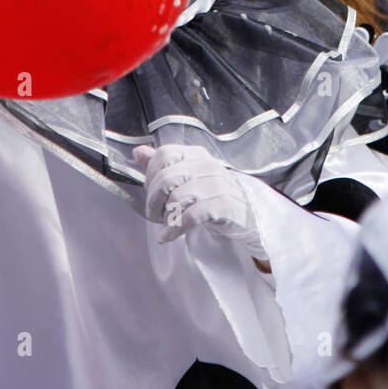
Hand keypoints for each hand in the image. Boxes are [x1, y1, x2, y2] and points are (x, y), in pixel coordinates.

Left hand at [134, 144, 267, 258]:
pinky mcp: (224, 205)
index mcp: (197, 155)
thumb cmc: (213, 195)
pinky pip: (191, 216)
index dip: (150, 175)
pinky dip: (175, 228)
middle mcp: (207, 165)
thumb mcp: (189, 176)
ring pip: (177, 198)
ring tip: (165, 225)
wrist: (248, 214)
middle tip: (155, 215)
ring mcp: (217, 184)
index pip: (164, 154)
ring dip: (164, 217)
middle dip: (153, 201)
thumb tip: (138, 152)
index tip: (151, 191)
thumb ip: (163, 165)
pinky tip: (168, 236)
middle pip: (166, 178)